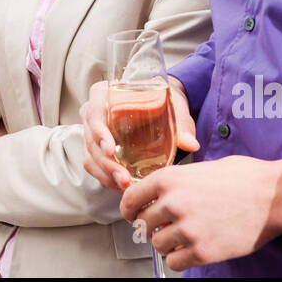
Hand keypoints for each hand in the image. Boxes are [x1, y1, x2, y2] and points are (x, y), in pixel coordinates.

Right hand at [82, 76, 197, 191]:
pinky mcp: (97, 151)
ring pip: (91, 157)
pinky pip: (96, 167)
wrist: (160, 105)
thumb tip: (190, 143)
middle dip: (106, 163)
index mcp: (104, 94)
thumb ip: (180, 123)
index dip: (99, 133)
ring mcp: (93, 133)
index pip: (94, 113)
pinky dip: (107, 179)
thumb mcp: (172, 107)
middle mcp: (93, 113)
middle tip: (123, 178)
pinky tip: (123, 187)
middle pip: (91, 140)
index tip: (111, 150)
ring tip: (125, 186)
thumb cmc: (161, 101)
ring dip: (106, 175)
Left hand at [120, 156, 281, 271]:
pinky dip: (180, 259)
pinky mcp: (202, 251)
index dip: (130, 209)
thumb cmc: (244, 178)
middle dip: (152, 226)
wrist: (273, 197)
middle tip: (166, 226)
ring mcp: (187, 229)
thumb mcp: (203, 167)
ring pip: (157, 245)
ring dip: (167, 243)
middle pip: (143, 224)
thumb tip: (162, 191)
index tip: (134, 214)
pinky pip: (175, 263)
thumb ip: (178, 180)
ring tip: (183, 237)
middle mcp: (173, 204)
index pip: (130, 198)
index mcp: (170, 179)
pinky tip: (191, 250)